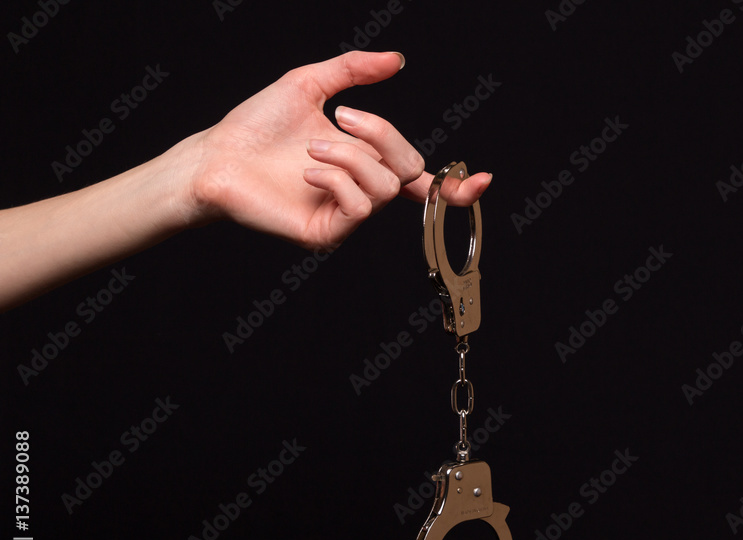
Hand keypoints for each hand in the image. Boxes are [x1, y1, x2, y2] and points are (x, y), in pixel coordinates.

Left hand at [188, 50, 490, 248]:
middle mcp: (361, 193)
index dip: (457, 185)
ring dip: (350, 156)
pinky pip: (359, 206)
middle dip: (382, 137)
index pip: (420, 180)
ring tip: (312, 147)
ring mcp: (345, 217)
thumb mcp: (310, 83)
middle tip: (342, 119)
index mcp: (365, 164)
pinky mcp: (326, 235)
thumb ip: (354, 70)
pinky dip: (337, 179)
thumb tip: (396, 60)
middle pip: (409, 170)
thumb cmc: (256, 125)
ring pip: (385, 186)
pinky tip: (309, 170)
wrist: (216, 155)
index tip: (484, 178)